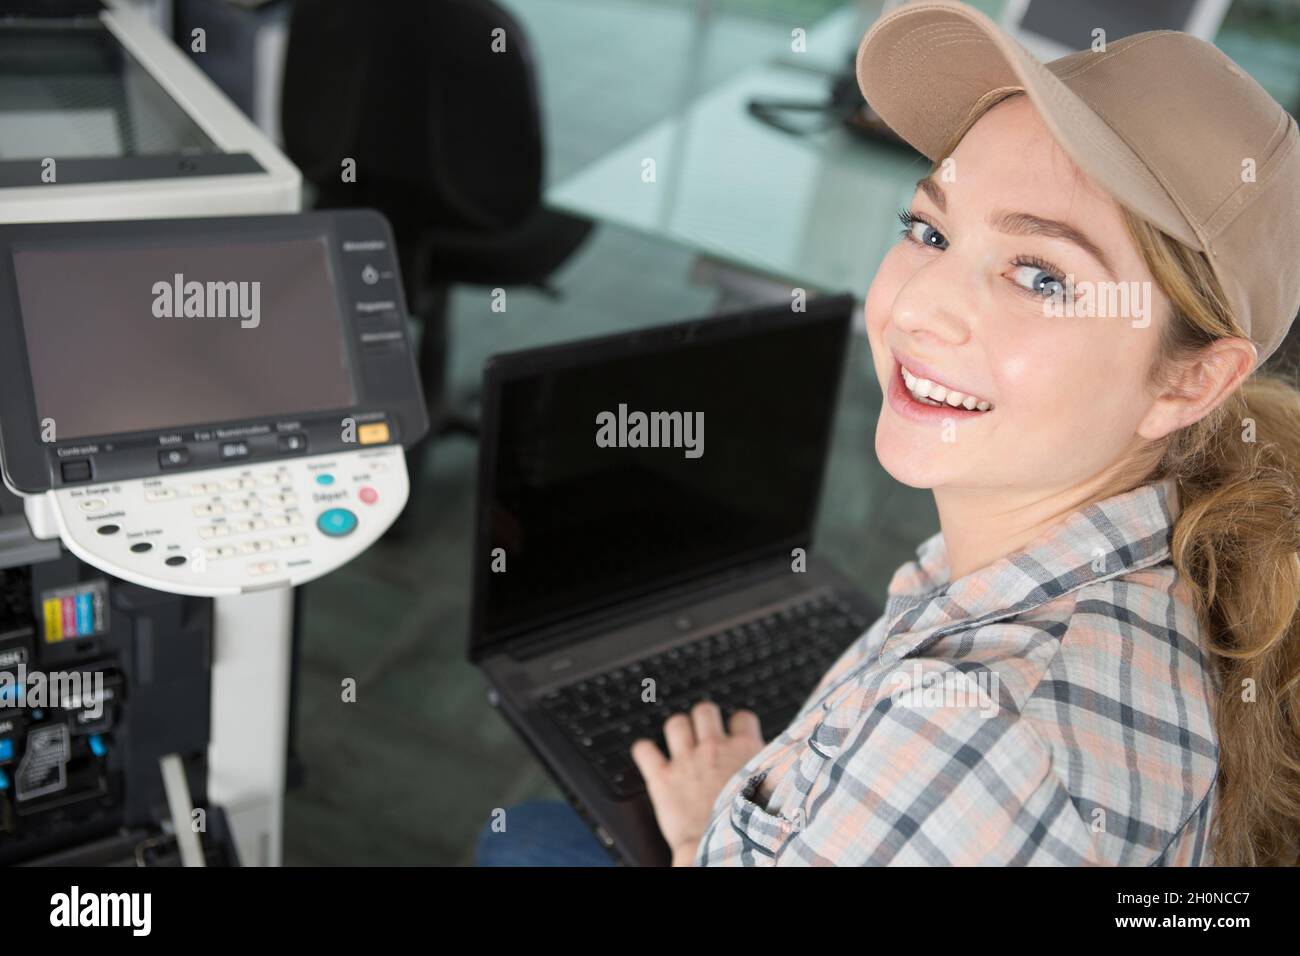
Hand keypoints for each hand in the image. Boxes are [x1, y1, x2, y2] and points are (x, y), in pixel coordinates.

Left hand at [631, 701, 764, 864]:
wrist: (723, 850)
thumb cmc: (748, 826)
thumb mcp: (769, 790)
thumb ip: (764, 770)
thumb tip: (770, 764)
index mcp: (744, 749)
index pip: (742, 717)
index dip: (738, 726)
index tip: (736, 736)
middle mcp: (714, 749)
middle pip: (705, 711)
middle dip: (704, 720)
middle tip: (705, 736)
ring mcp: (686, 761)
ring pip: (676, 724)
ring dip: (677, 732)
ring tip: (680, 744)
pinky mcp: (661, 778)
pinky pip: (644, 750)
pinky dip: (644, 751)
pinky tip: (649, 756)